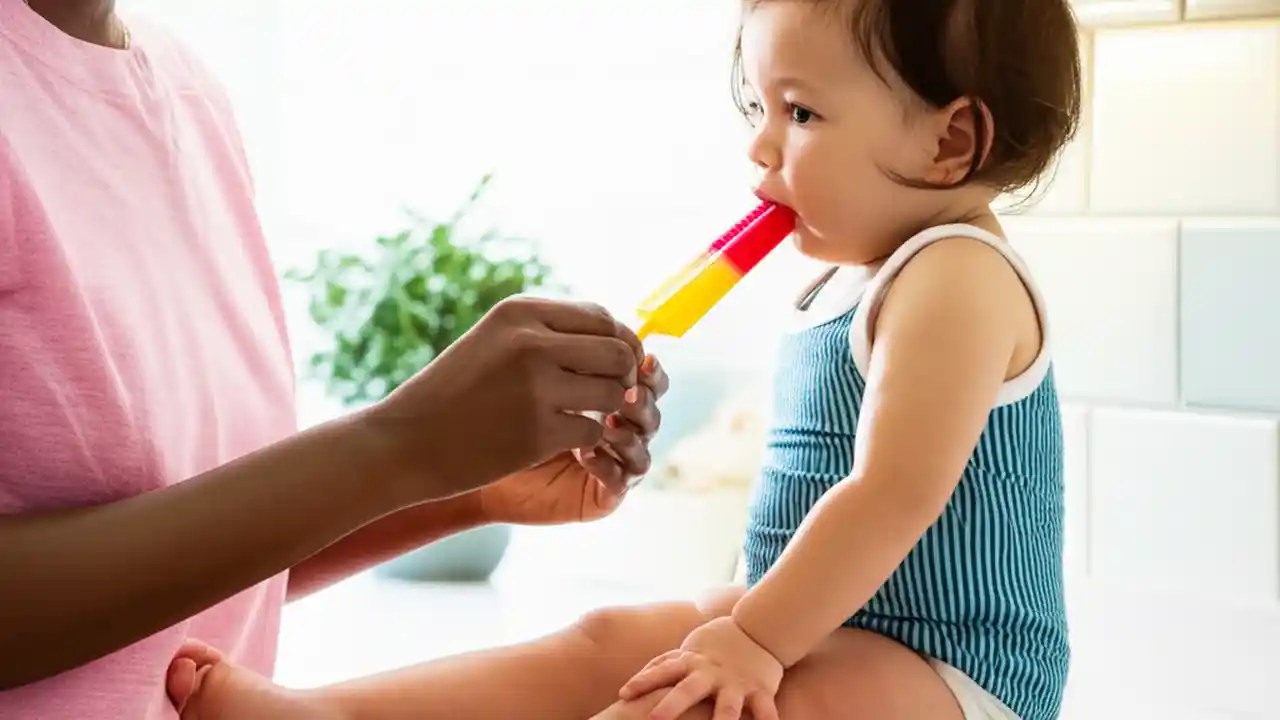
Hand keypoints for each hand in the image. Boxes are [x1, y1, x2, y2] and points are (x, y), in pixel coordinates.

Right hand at [365, 296, 643, 503]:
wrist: (404, 442)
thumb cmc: (455, 393)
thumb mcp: (496, 341)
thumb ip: (549, 333)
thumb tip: (619, 337)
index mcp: (520, 312)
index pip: (602, 318)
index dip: (618, 343)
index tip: (610, 366)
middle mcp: (532, 342)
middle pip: (619, 352)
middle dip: (622, 376)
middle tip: (606, 396)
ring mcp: (536, 387)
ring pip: (614, 393)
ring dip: (607, 410)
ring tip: (580, 416)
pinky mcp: (539, 432)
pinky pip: (592, 431)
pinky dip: (584, 440)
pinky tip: (561, 441)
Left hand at [478, 355, 668, 524]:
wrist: (460, 462)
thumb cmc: (492, 408)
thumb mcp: (529, 366)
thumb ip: (566, 345)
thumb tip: (603, 319)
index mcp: (605, 386)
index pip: (644, 371)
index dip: (643, 363)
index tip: (632, 356)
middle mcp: (616, 420)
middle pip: (653, 402)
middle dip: (641, 395)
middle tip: (625, 391)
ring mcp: (613, 456)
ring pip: (646, 439)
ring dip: (630, 427)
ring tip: (607, 421)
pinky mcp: (602, 491)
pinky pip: (624, 478)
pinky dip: (609, 465)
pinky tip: (585, 453)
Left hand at [619, 617, 782, 719]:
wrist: (758, 629)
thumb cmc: (715, 646)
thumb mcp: (687, 652)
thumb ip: (663, 666)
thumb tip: (629, 685)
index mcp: (691, 663)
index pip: (662, 671)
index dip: (643, 681)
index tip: (624, 694)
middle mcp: (711, 674)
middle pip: (689, 690)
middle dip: (672, 704)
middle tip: (655, 719)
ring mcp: (736, 683)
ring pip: (728, 706)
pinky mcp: (760, 689)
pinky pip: (765, 709)